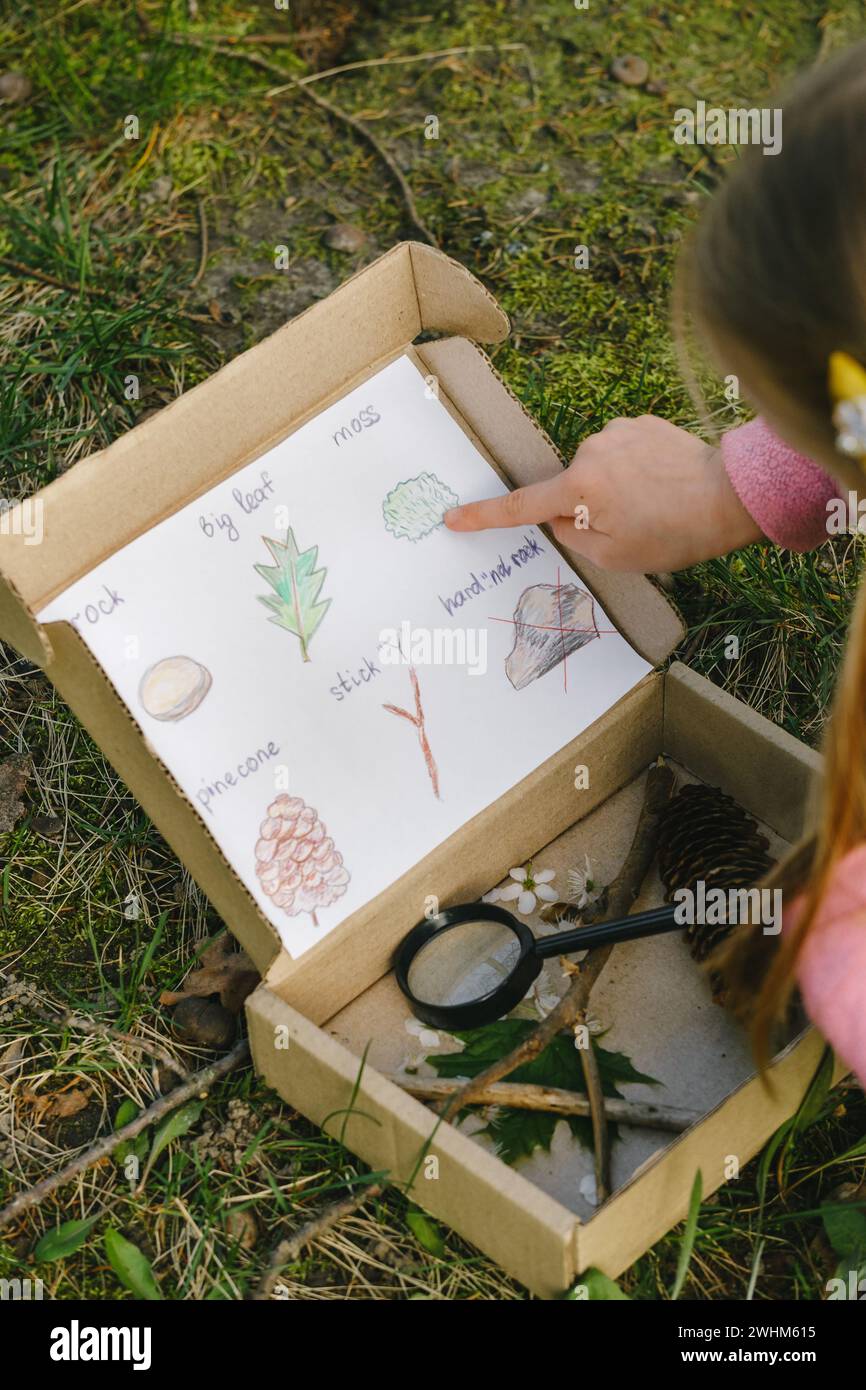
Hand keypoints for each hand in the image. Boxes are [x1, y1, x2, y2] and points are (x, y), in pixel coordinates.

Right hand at [444, 415, 762, 571]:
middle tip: (634, 527)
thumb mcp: (614, 556)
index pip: (521, 507)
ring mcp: (617, 431)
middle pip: (570, 488)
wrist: (730, 494)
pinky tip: (663, 484)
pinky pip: (623, 451)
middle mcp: (590, 450)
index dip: (484, 515)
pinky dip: (634, 470)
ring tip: (656, 505)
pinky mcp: (641, 422)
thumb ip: (572, 537)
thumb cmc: (674, 534)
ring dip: (616, 488)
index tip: (453, 517)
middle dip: (589, 508)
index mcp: (579, 487)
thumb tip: (558, 518)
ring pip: (598, 470)